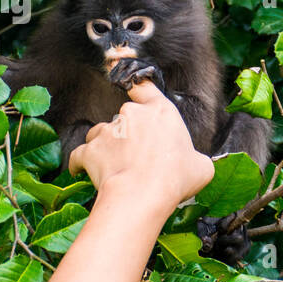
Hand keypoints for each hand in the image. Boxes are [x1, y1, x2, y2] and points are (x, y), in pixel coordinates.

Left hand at [68, 81, 213, 205]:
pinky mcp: (89, 150)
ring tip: (115, 167)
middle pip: (124, 117)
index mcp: (160, 111)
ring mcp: (107, 131)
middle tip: (138, 157)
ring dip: (106, 147)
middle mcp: (131, 115)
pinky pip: (80, 155)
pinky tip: (81, 172)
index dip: (138, 88)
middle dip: (128, 134)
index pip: (145, 87)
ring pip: (101, 134)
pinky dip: (81, 162)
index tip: (133, 88)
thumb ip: (195, 157)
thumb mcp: (201, 166)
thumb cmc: (175, 178)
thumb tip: (194, 164)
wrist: (143, 195)